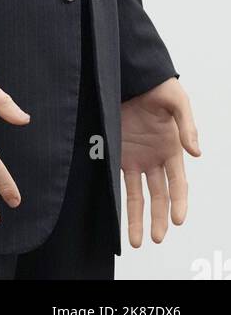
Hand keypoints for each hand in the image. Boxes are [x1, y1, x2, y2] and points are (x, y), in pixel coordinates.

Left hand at [121, 78, 199, 246]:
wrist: (128, 72)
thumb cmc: (156, 84)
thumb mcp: (176, 100)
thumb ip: (187, 125)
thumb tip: (197, 153)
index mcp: (172, 148)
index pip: (178, 183)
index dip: (180, 202)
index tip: (178, 220)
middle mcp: (155, 157)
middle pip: (160, 195)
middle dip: (160, 218)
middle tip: (158, 238)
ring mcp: (136, 156)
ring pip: (139, 194)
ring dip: (138, 217)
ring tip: (137, 241)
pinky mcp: (117, 152)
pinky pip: (119, 180)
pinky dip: (119, 199)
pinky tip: (117, 218)